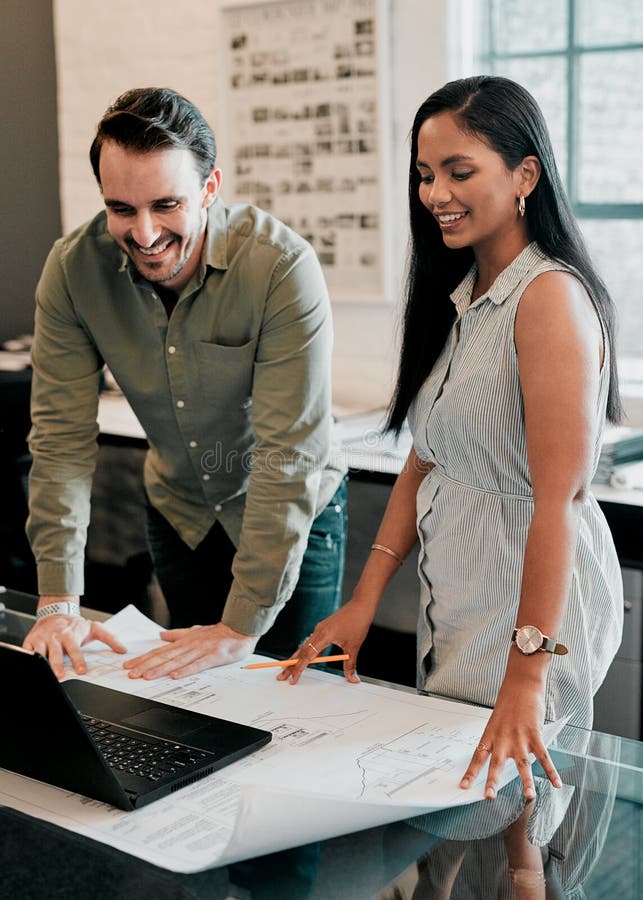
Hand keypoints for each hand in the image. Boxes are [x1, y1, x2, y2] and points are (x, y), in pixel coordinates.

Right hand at [23, 615, 126, 679]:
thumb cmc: (75, 624)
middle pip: (55, 653)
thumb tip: (122, 649)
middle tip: (60, 676)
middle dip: (57, 665)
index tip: (82, 671)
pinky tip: (28, 667)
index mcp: (70, 635)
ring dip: (41, 664)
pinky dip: (26, 658)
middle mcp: (56, 637)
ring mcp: (42, 639)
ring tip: (43, 675)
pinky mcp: (30, 640)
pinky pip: (26, 650)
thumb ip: (110, 638)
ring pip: (40, 653)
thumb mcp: (94, 628)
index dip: (78, 661)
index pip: (75, 650)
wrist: (56, 612)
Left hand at [123, 622, 257, 679]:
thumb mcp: (195, 631)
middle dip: (146, 665)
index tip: (129, 665)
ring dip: (160, 669)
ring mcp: (201, 650)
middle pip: (164, 657)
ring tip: (146, 676)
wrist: (241, 628)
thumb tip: (161, 636)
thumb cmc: (219, 633)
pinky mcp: (213, 656)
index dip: (144, 658)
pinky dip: (185, 671)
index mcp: (184, 641)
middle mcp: (189, 645)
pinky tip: (174, 676)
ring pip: (177, 661)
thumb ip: (177, 634)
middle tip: (131, 673)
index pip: (160, 651)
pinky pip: (197, 665)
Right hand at [277, 596, 373, 684]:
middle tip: (282, 676)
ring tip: (289, 669)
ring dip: (296, 659)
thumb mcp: (354, 646)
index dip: (299, 669)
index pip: (307, 656)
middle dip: (290, 665)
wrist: (361, 605)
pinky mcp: (323, 628)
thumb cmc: (358, 621)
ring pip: (304, 647)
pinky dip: (306, 652)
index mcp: (324, 636)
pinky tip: (305, 659)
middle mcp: (318, 631)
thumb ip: (350, 665)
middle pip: (301, 652)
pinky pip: (311, 642)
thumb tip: (352, 679)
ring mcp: (320, 629)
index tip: (293, 679)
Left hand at [459, 677, 561, 799]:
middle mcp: (503, 738)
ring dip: (526, 780)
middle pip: (496, 763)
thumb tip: (502, 762)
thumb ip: (499, 742)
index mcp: (490, 735)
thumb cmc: (509, 703)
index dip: (471, 772)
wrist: (521, 685)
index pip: (478, 757)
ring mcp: (520, 737)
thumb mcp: (497, 723)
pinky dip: (551, 771)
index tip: (463, 786)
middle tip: (489, 796)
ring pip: (522, 763)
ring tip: (528, 796)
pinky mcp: (535, 735)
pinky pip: (544, 756)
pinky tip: (556, 783)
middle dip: (493, 780)